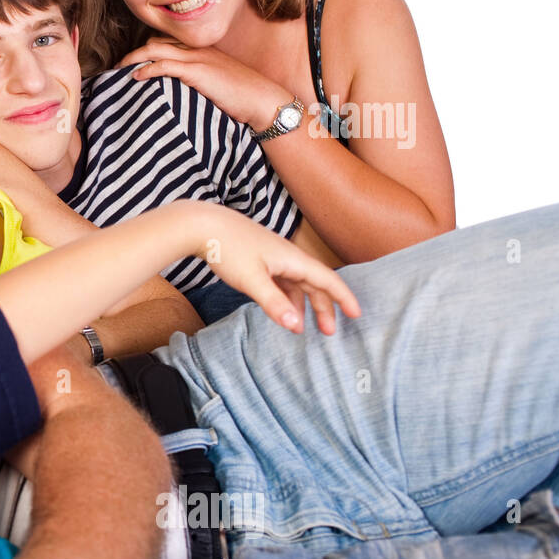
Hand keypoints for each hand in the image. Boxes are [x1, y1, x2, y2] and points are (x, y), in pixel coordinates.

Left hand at [119, 38, 290, 129]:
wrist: (263, 100)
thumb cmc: (244, 98)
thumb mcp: (218, 86)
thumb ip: (200, 84)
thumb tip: (181, 96)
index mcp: (203, 51)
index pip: (169, 41)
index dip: (148, 50)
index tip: (133, 63)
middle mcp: (198, 50)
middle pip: (158, 40)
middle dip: (135, 52)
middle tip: (119, 66)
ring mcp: (198, 58)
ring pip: (156, 48)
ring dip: (134, 58)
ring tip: (120, 70)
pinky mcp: (198, 71)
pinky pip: (165, 64)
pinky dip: (147, 69)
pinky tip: (136, 77)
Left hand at [189, 202, 360, 334]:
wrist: (201, 225)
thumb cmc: (227, 248)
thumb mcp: (251, 280)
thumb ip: (274, 303)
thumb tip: (296, 325)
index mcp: (293, 259)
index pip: (328, 279)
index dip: (344, 297)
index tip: (357, 314)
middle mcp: (288, 257)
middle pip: (315, 284)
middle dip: (325, 308)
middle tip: (329, 333)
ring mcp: (274, 258)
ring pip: (297, 284)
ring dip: (303, 305)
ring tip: (302, 328)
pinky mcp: (260, 259)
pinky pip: (282, 281)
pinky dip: (286, 297)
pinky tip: (281, 310)